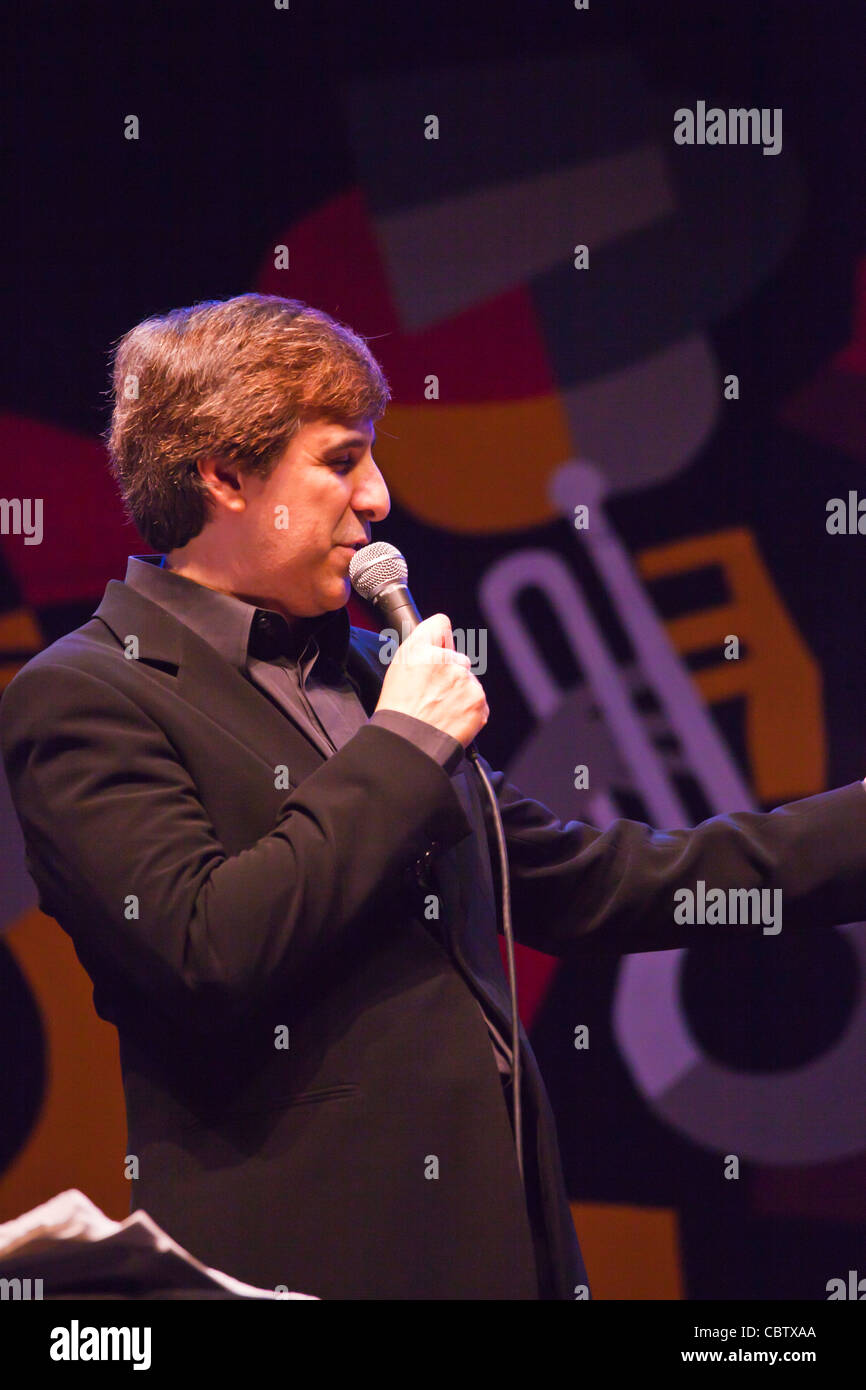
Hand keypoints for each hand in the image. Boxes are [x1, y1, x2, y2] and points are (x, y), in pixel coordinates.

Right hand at [374, 613, 488, 747]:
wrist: (410, 745)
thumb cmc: (399, 709)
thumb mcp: (399, 668)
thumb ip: (421, 645)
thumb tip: (441, 634)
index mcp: (421, 650)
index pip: (440, 625)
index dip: (438, 640)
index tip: (437, 650)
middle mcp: (446, 660)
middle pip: (457, 657)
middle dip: (450, 672)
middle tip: (432, 694)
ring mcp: (465, 681)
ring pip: (468, 680)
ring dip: (459, 692)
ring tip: (439, 710)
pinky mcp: (479, 701)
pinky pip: (478, 700)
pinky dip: (468, 709)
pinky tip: (450, 718)